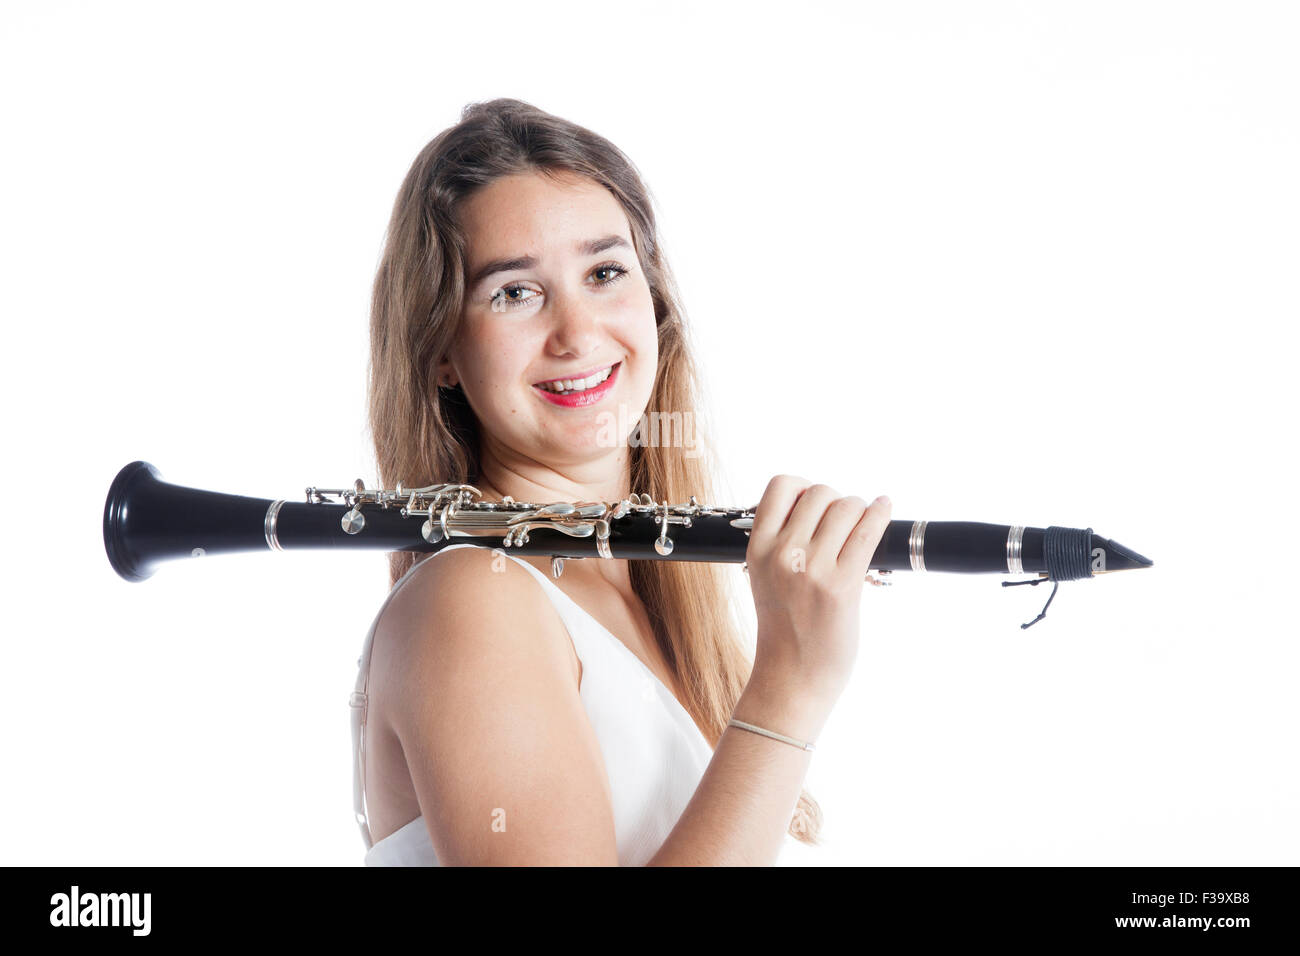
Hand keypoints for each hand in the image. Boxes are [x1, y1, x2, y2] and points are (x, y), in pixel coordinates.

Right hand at [743, 475, 891, 704]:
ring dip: (859, 510)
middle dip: (836, 502)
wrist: (791, 679)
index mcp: (758, 549)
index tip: (814, 504)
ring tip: (861, 527)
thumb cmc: (785, 630)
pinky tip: (884, 509)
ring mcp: (812, 569)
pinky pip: (867, 531)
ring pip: (845, 506)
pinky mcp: (842, 585)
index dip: (803, 487)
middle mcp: (782, 554)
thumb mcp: (766, 578)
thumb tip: (821, 504)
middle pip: (819, 493)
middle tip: (842, 524)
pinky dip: (880, 513)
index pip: (781, 486)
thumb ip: (782, 543)